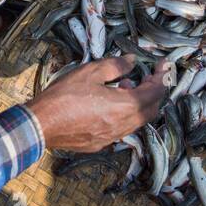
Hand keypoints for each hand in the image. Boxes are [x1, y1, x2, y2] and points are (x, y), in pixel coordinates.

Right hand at [24, 55, 170, 152]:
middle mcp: (123, 125)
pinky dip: (126, 115)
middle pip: (152, 110)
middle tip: (150, 76)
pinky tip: (111, 104)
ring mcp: (112, 137)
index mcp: (124, 106)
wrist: (40, 125)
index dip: (162, 77)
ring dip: (139, 104)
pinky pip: (123, 129)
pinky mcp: (101, 143)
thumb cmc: (63, 97)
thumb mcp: (90, 73)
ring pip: (138, 121)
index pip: (155, 92)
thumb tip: (131, 61)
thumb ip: (115, 66)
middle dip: (155, 92)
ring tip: (126, 86)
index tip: (164, 66)